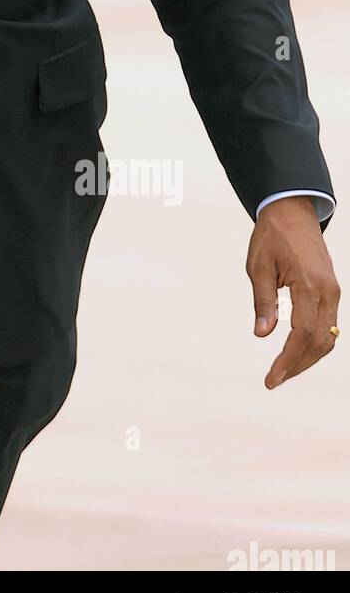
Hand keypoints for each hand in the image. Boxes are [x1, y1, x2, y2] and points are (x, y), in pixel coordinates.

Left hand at [247, 195, 339, 387]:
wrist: (292, 211)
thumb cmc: (272, 236)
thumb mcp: (258, 266)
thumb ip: (263, 301)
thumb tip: (262, 334)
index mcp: (308, 285)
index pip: (302, 334)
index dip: (288, 360)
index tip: (271, 378)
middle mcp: (328, 292)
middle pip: (320, 342)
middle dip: (298, 365)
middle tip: (274, 380)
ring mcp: (333, 292)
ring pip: (329, 338)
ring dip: (308, 357)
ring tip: (283, 371)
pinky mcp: (332, 291)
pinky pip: (329, 325)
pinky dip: (315, 343)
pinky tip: (296, 351)